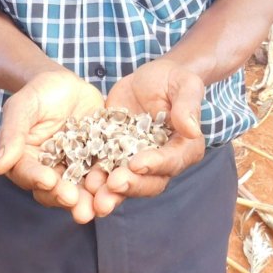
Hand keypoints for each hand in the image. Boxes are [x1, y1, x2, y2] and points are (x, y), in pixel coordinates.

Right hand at [0, 70, 104, 222]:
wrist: (68, 84)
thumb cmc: (39, 92)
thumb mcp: (23, 106)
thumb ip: (13, 134)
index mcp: (25, 160)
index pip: (28, 174)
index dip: (37, 179)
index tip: (48, 181)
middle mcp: (48, 170)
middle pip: (53, 190)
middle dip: (64, 198)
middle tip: (75, 201)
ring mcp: (73, 169)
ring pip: (79, 189)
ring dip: (87, 200)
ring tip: (98, 207)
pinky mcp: (95, 163)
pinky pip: (102, 176)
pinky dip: (109, 184)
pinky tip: (117, 186)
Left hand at [85, 59, 205, 217]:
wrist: (149, 79)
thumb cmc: (173, 79)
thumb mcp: (185, 85)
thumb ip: (188, 105)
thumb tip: (192, 129)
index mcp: (184, 148)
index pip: (171, 162)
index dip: (155, 164)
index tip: (136, 162)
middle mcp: (162, 163)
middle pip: (149, 182)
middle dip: (130, 185)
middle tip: (112, 184)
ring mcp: (137, 163)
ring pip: (126, 184)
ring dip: (110, 192)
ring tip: (94, 193)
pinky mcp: (114, 156)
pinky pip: (104, 171)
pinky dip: (93, 178)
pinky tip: (80, 180)